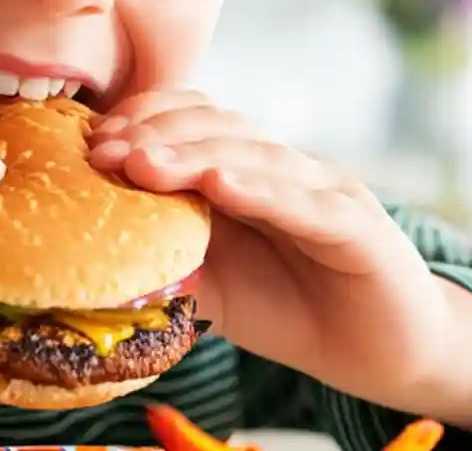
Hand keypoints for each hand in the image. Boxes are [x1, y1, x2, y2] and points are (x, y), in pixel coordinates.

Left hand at [87, 90, 455, 400]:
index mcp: (245, 169)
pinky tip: (222, 187)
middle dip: (157, 134)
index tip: (92, 145)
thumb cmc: (289, 308)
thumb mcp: (212, 287)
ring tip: (144, 164)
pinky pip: (306, 204)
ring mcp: (324, 190)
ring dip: (197, 156)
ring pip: (258, 156)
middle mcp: (284, 167)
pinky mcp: (357, 226)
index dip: (144, 122)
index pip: (194, 120)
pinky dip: (263, 192)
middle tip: (106, 152)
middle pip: (219, 128)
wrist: (379, 351)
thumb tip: (98, 264)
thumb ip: (166, 266)